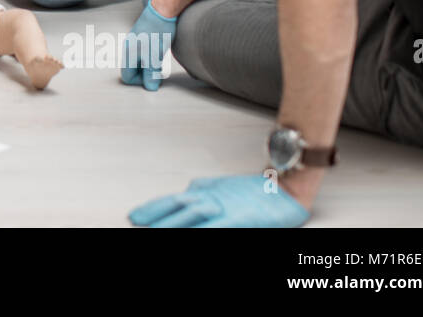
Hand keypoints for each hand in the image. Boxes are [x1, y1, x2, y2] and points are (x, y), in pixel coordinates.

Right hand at [120, 0, 177, 90]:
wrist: (164, 8)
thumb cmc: (158, 30)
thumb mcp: (155, 56)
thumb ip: (151, 73)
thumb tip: (150, 87)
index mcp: (128, 53)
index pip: (127, 77)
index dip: (140, 81)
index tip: (153, 78)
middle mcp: (128, 47)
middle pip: (132, 69)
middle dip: (145, 73)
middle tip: (159, 70)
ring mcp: (135, 41)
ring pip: (139, 61)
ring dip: (149, 65)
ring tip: (161, 59)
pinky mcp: (142, 37)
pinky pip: (143, 53)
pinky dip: (151, 57)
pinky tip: (161, 51)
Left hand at [129, 174, 310, 226]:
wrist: (287, 189)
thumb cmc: (256, 192)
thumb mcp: (223, 186)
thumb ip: (204, 188)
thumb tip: (187, 190)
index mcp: (206, 191)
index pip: (172, 199)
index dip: (153, 207)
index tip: (135, 215)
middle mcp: (211, 197)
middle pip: (176, 205)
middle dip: (155, 215)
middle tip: (135, 222)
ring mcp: (224, 207)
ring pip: (191, 214)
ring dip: (171, 223)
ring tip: (153, 230)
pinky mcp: (238, 219)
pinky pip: (215, 227)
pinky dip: (200, 231)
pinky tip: (188, 235)